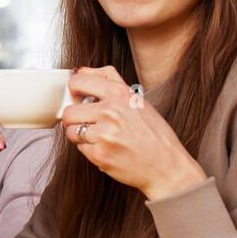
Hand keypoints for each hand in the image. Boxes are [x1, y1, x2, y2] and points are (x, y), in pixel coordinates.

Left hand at [61, 66, 206, 199]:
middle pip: (69, 111)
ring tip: (100, 137)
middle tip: (89, 123)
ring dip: (80, 135)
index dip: (73, 90)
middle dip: (75, 119)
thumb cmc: (154, 134)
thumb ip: (109, 81)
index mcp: (120, 93)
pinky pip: (80, 149)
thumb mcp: (137, 100)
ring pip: (70, 131)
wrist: (167, 166)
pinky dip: (89, 150)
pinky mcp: (99, 155)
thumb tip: (80, 71)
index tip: (76, 97)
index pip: (77, 81)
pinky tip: (107, 149)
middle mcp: (110, 111)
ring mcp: (104, 134)